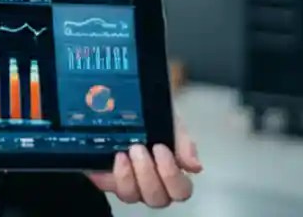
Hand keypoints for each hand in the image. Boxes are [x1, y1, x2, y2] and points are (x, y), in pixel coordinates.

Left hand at [87, 115, 202, 207]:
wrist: (124, 104)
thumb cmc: (154, 117)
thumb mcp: (171, 122)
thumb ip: (184, 143)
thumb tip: (194, 167)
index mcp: (172, 175)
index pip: (180, 190)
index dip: (170, 175)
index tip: (160, 148)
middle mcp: (152, 186)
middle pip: (156, 198)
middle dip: (147, 173)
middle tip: (138, 148)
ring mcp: (129, 185)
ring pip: (131, 195)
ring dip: (127, 175)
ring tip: (122, 153)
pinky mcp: (107, 179)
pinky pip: (108, 186)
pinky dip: (109, 173)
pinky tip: (110, 157)